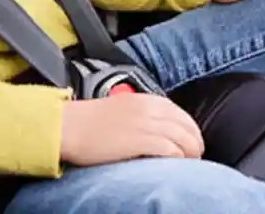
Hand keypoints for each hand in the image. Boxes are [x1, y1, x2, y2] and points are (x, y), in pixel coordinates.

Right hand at [60, 94, 203, 165]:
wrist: (68, 126)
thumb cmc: (89, 121)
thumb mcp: (122, 109)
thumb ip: (143, 114)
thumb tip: (159, 130)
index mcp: (146, 99)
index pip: (181, 114)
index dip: (191, 130)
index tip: (192, 142)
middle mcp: (149, 109)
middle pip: (186, 126)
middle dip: (195, 143)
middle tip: (196, 156)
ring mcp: (145, 124)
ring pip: (183, 139)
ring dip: (190, 153)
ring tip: (189, 164)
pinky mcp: (139, 140)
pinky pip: (170, 149)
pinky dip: (178, 158)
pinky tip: (176, 165)